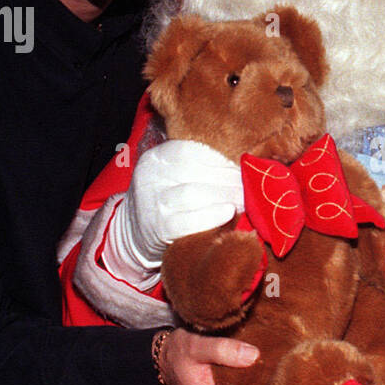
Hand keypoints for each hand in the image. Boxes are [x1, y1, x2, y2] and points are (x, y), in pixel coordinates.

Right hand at [104, 140, 243, 288]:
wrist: (134, 234)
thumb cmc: (167, 200)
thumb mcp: (173, 175)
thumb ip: (198, 166)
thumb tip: (241, 162)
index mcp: (156, 158)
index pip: (190, 150)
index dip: (219, 157)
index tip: (240, 165)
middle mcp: (151, 177)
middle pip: (196, 172)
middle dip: (228, 178)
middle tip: (249, 184)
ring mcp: (153, 203)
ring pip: (194, 193)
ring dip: (225, 196)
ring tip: (244, 199)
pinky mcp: (158, 228)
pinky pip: (188, 221)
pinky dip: (212, 215)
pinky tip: (229, 212)